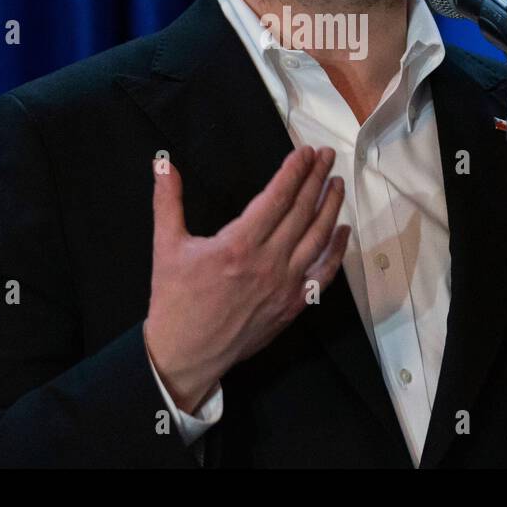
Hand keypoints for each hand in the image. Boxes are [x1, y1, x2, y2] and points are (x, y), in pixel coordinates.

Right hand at [143, 145, 349, 412]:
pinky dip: (338, 252)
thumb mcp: (166, 246)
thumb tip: (163, 162)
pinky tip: (344, 232)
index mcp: (238, 245)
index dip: (294, 171)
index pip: (277, 197)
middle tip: (326, 156)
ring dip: (331, 208)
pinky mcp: (293, 306)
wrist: (186, 354)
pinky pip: (324, 275)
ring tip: (337, 184)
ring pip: (318, 239)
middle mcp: (268, 263)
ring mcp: (285, 286)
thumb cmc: (175, 300)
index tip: (305, 152)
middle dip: (316, 179)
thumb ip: (167, 201)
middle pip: (302, 212)